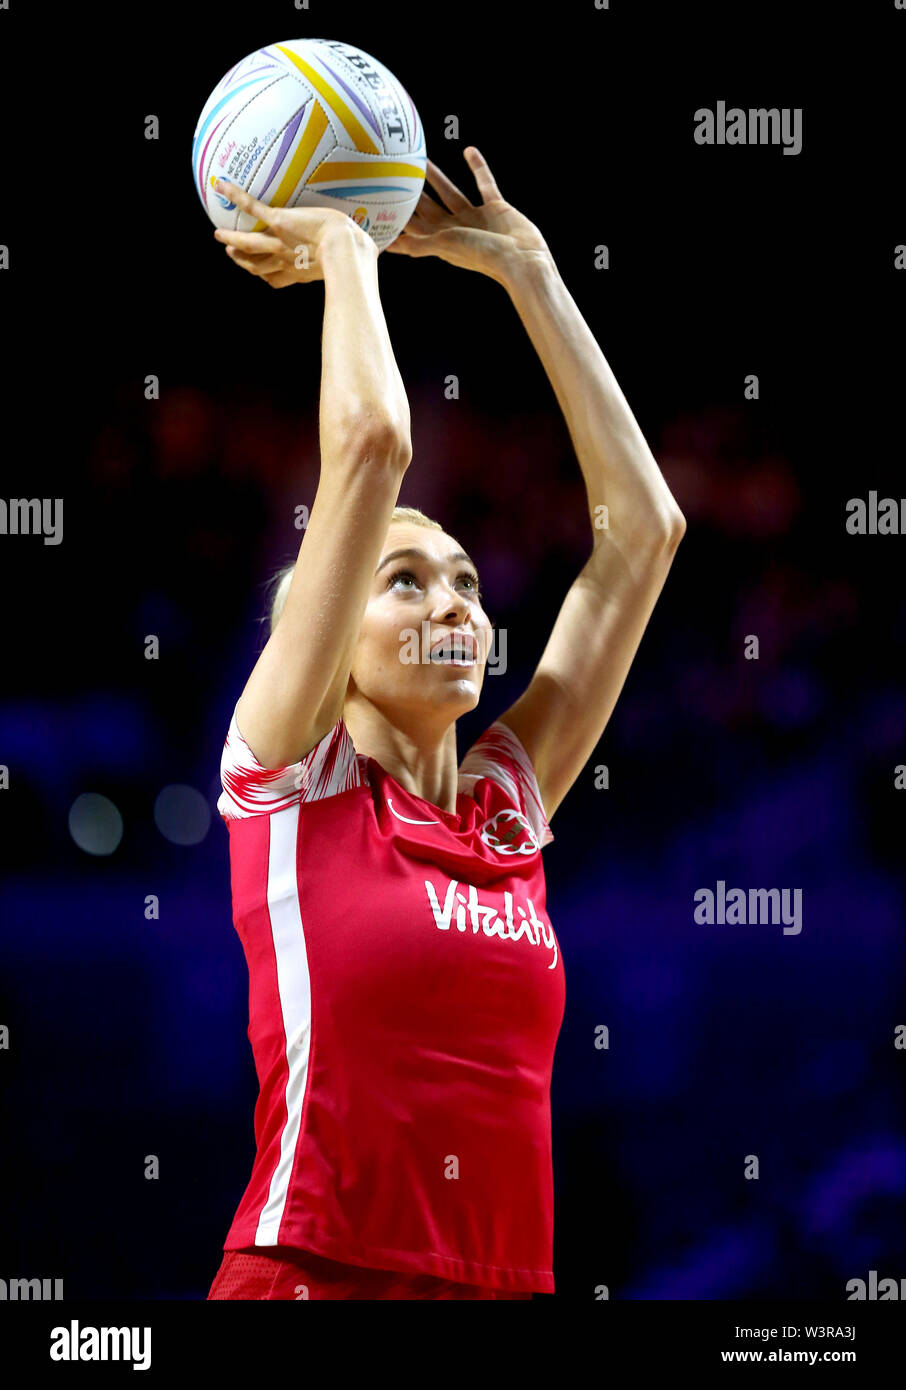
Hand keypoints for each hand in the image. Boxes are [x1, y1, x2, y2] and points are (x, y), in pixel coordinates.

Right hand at [210, 179, 372, 285]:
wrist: (345, 249)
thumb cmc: (353, 256)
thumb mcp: (348, 263)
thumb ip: (351, 260)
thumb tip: (370, 254)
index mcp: (298, 272)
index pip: (275, 279)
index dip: (263, 276)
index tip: (258, 273)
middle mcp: (284, 260)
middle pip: (255, 265)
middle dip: (241, 261)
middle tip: (230, 253)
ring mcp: (278, 241)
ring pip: (247, 243)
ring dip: (232, 239)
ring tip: (219, 234)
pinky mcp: (278, 222)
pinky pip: (251, 208)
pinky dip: (234, 196)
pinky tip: (220, 185)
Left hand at [384, 147, 551, 283]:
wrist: (522, 259)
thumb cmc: (483, 256)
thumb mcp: (445, 246)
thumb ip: (418, 244)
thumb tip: (387, 246)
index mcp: (440, 239)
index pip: (411, 226)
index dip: (395, 216)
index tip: (376, 201)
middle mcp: (454, 229)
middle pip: (426, 207)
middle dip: (410, 192)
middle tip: (392, 171)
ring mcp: (474, 217)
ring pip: (450, 192)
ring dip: (436, 177)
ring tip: (421, 157)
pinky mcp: (495, 206)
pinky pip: (484, 183)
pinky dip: (478, 167)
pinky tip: (469, 150)